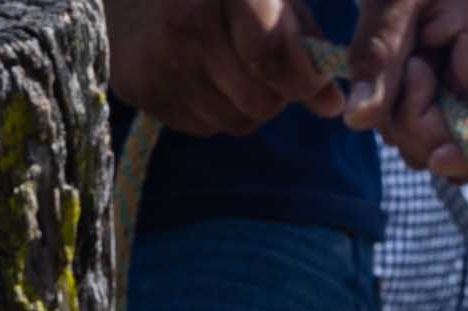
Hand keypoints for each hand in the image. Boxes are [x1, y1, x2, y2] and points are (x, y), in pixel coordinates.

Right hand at [106, 0, 352, 136]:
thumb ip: (303, 40)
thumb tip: (334, 106)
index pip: (272, 58)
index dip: (301, 78)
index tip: (310, 78)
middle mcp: (184, 26)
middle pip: (258, 101)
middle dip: (276, 92)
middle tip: (267, 65)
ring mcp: (154, 60)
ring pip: (232, 121)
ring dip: (244, 103)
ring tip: (231, 65)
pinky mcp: (133, 87)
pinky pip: (199, 127)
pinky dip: (212, 108)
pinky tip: (200, 73)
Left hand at [336, 0, 467, 177]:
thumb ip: (378, 53)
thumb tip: (358, 118)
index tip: (435, 159)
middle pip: (461, 148)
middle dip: (416, 124)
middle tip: (406, 67)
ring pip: (435, 147)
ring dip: (402, 119)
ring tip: (405, 63)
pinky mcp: (455, 104)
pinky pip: (426, 135)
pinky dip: (402, 116)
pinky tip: (404, 77)